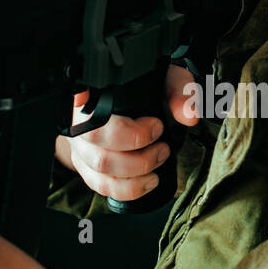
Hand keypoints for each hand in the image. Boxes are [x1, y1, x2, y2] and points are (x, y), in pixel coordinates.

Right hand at [55, 63, 199, 201]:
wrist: (132, 103)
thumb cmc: (144, 89)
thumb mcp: (163, 79)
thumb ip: (178, 90)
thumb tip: (188, 115)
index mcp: (92, 93)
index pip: (90, 105)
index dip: (120, 123)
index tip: (156, 125)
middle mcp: (79, 119)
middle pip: (95, 139)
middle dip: (136, 148)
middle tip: (163, 147)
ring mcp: (80, 145)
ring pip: (99, 167)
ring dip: (136, 173)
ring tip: (159, 161)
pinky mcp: (86, 167)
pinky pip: (101, 185)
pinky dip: (129, 189)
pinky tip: (148, 180)